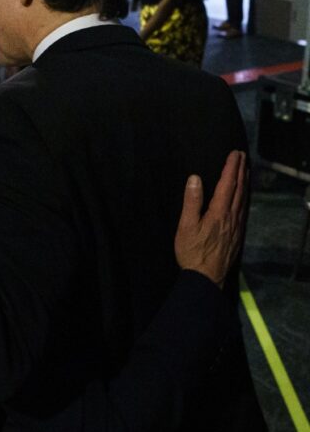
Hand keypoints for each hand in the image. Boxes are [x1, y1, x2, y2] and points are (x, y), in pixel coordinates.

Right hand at [174, 150, 247, 286]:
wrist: (206, 278)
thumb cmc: (192, 252)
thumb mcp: (186, 226)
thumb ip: (192, 202)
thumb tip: (195, 178)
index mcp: (219, 213)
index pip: (227, 185)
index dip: (231, 168)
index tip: (234, 154)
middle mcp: (232, 217)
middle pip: (239, 190)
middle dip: (241, 171)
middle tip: (242, 156)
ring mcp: (237, 227)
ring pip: (244, 199)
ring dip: (245, 183)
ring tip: (245, 171)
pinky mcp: (238, 235)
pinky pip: (244, 210)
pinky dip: (245, 197)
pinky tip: (243, 197)